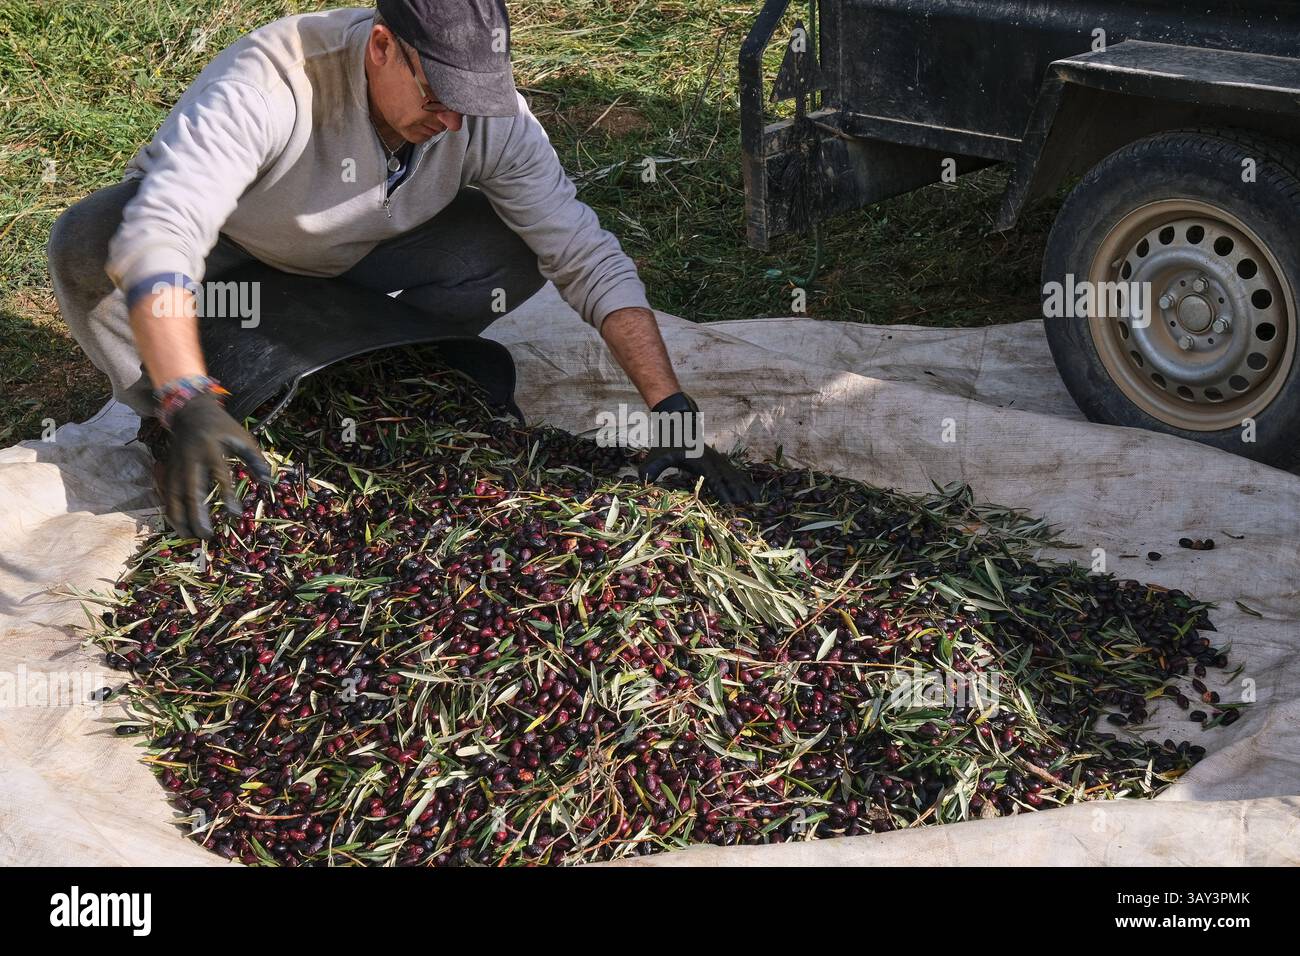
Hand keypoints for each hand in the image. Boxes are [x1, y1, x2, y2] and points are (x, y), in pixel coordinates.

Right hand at [164, 393, 271, 538]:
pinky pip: (167, 494)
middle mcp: (191, 460)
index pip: (219, 475)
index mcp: (211, 450)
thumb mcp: (242, 437)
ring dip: (180, 519)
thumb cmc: (221, 428)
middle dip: (197, 516)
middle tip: (207, 536)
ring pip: (174, 496)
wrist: (189, 412)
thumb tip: (268, 481)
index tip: (235, 514)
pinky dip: (171, 511)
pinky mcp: (168, 470)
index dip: (226, 495)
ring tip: (189, 537)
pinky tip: (178, 526)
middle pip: (191, 491)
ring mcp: (176, 466)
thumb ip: (255, 458)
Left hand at [637, 392, 758, 503]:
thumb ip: (652, 468)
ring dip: (745, 486)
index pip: (712, 478)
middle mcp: (712, 460)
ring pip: (734, 474)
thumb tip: (646, 480)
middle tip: (749, 504)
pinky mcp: (720, 461)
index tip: (730, 502)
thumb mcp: (657, 455)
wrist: (679, 424)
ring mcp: (718, 460)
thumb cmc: (668, 443)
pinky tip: (751, 490)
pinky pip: (734, 472)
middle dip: (738, 490)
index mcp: (700, 461)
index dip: (721, 490)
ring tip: (757, 498)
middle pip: (728, 477)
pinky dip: (743, 481)